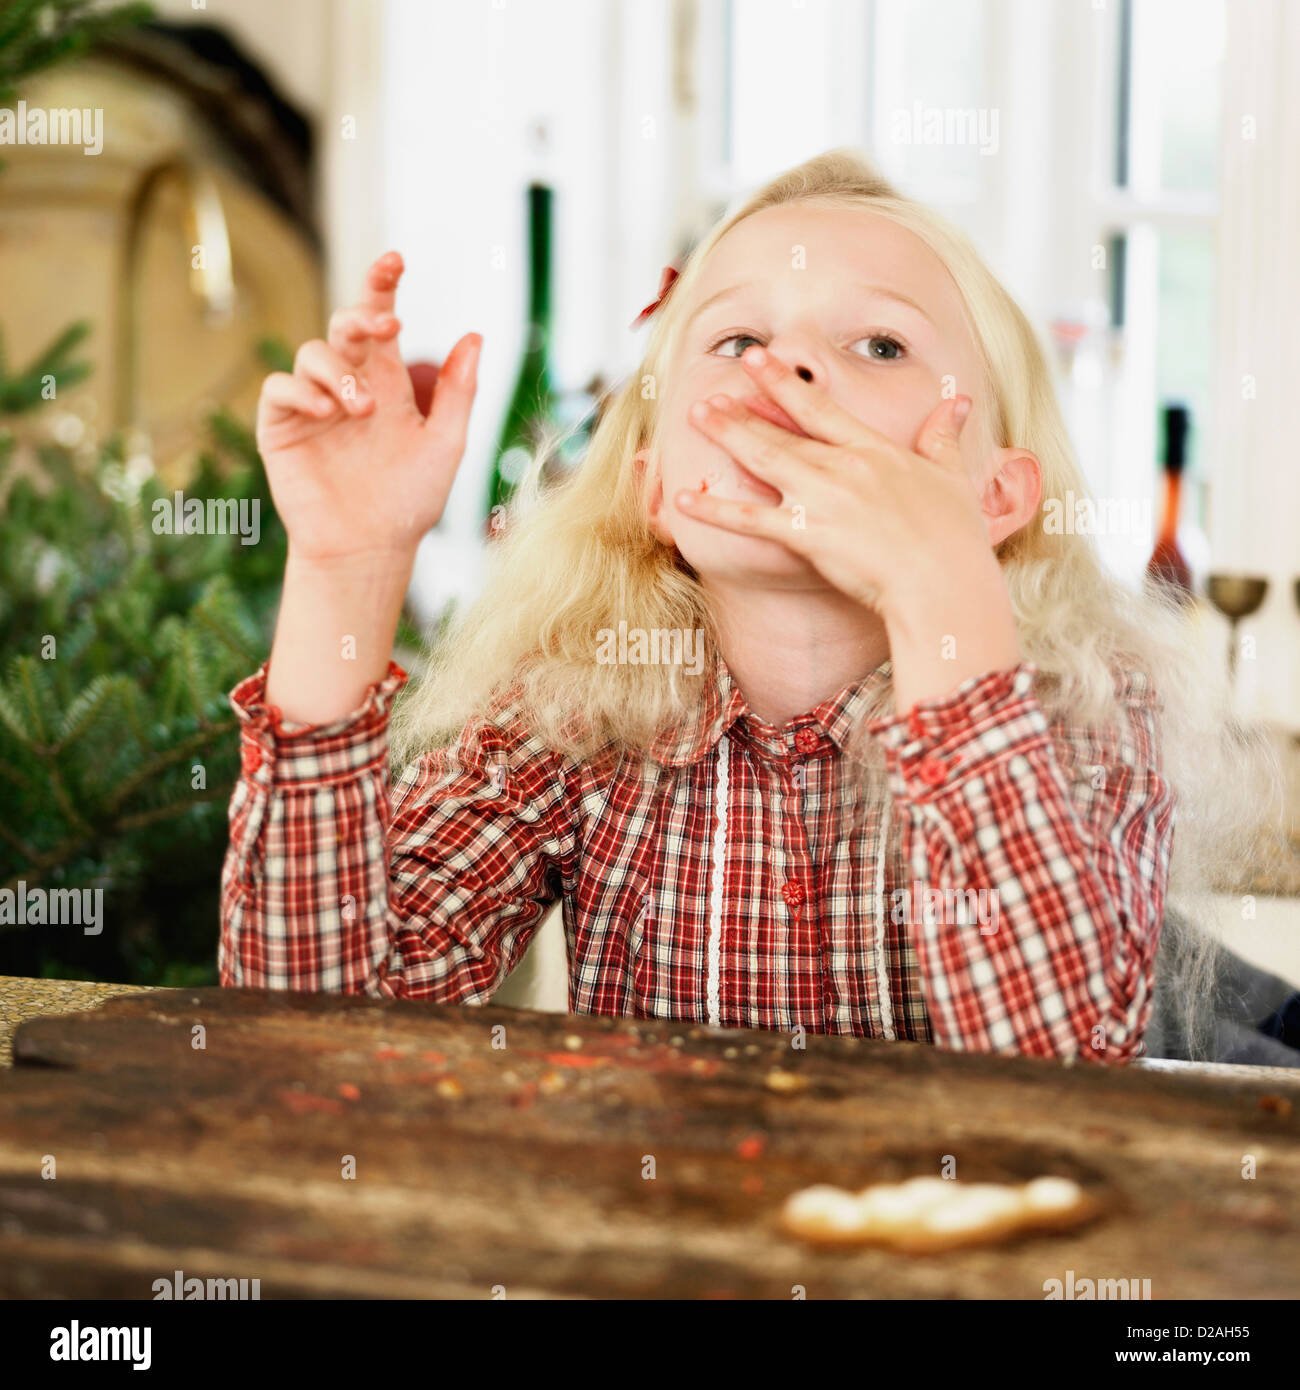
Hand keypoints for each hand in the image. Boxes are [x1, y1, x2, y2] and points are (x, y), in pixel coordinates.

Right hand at [255, 250, 481, 564]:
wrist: (370, 549)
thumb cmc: (410, 500)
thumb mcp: (445, 443)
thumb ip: (458, 391)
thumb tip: (475, 336)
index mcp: (388, 382)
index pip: (382, 320)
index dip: (383, 285)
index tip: (396, 260)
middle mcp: (348, 384)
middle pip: (344, 325)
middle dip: (362, 315)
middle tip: (386, 327)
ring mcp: (312, 404)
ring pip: (312, 353)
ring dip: (339, 371)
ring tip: (362, 408)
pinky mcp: (281, 427)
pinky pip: (280, 389)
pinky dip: (301, 391)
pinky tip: (325, 412)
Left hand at [675, 345, 998, 620]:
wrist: (942, 583)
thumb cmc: (954, 539)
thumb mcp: (953, 478)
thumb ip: (943, 437)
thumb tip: (956, 403)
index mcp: (874, 450)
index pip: (819, 407)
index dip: (782, 381)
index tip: (756, 359)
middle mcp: (842, 467)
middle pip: (781, 430)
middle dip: (743, 408)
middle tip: (710, 393)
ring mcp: (822, 499)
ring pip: (763, 459)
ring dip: (727, 437)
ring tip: (696, 418)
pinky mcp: (808, 536)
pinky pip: (751, 521)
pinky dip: (715, 511)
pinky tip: (684, 500)